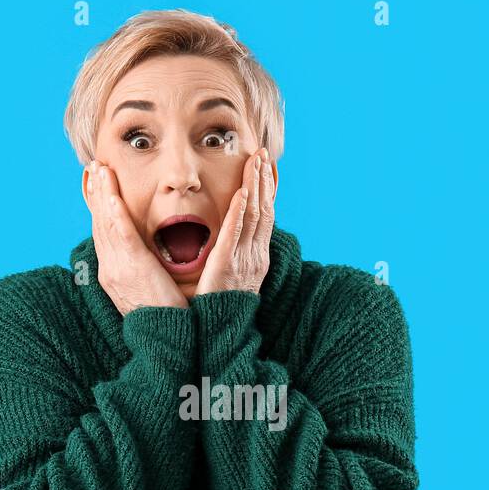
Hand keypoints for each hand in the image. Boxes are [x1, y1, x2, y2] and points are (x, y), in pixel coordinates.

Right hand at [86, 160, 185, 314]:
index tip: (99, 186)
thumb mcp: (148, 290)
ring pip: (106, 223)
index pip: (104, 233)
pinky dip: (114, 211)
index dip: (100, 208)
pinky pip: (121, 234)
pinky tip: (110, 193)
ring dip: (103, 193)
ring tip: (101, 170)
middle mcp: (110, 268)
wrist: (164, 341)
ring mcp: (118, 268)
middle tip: (95, 167)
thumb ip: (144, 270)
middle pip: (100, 223)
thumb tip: (146, 257)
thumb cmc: (163, 318)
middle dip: (97, 194)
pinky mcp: (132, 268)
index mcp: (114, 273)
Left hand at [194, 146, 275, 297]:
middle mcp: (255, 256)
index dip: (266, 190)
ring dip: (254, 186)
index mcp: (257, 258)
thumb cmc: (223, 310)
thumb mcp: (235, 279)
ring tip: (254, 162)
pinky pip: (235, 234)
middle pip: (263, 210)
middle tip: (262, 153)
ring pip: (253, 216)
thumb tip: (232, 242)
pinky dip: (239, 211)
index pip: (265, 217)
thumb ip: (234, 258)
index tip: (265, 168)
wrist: (222, 335)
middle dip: (263, 180)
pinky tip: (241, 193)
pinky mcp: (227, 265)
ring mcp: (244, 260)